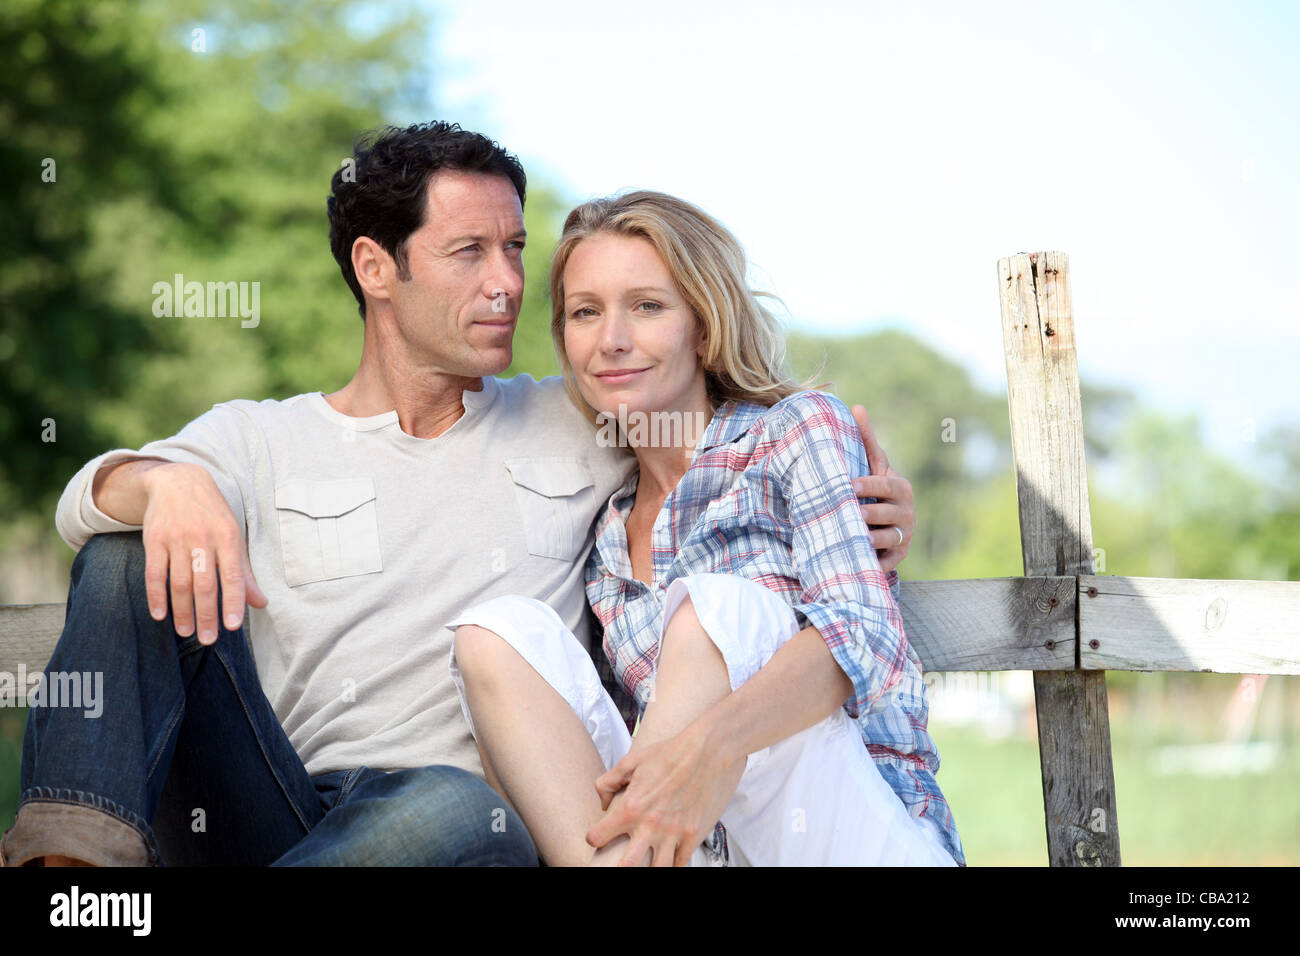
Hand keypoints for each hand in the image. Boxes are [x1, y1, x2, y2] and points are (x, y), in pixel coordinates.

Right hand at [138, 462, 266, 643]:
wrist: (178, 482)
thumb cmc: (212, 516)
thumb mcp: (234, 537)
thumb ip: (244, 573)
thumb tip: (261, 603)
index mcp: (228, 537)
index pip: (232, 575)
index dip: (233, 601)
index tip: (233, 626)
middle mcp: (203, 538)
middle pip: (204, 583)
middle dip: (206, 614)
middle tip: (208, 639)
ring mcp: (177, 539)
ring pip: (179, 582)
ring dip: (182, 611)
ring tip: (186, 632)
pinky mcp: (154, 540)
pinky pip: (154, 573)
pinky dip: (156, 596)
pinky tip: (160, 615)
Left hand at [586, 728, 737, 866]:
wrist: (706, 751)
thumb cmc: (669, 753)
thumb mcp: (631, 761)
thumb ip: (608, 782)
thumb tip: (603, 803)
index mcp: (630, 807)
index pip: (597, 837)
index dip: (594, 836)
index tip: (598, 835)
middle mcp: (650, 825)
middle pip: (627, 866)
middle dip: (618, 867)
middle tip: (619, 859)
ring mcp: (673, 833)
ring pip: (657, 869)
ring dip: (648, 867)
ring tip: (646, 859)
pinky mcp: (693, 835)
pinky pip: (680, 863)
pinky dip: (673, 864)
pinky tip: (668, 858)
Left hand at [849, 404, 913, 572]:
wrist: (884, 521)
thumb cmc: (874, 488)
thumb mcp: (873, 466)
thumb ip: (866, 440)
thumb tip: (856, 406)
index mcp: (901, 488)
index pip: (887, 485)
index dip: (870, 485)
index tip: (849, 486)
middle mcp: (907, 512)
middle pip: (890, 513)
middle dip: (872, 513)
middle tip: (853, 513)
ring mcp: (904, 535)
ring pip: (889, 538)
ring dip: (873, 539)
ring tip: (856, 538)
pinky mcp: (898, 556)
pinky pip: (888, 561)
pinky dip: (877, 563)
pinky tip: (862, 562)